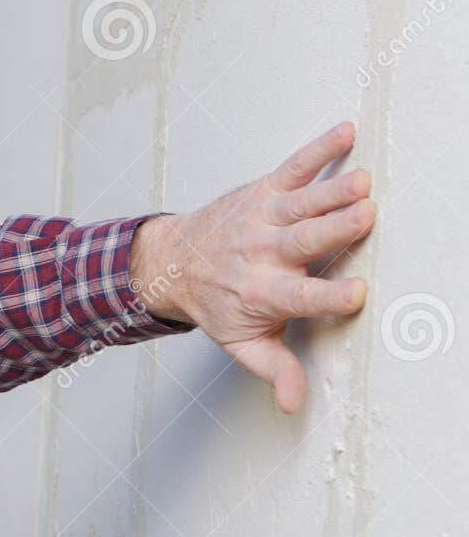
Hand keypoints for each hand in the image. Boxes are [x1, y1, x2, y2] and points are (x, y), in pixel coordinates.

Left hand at [131, 121, 376, 413]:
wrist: (170, 263)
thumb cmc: (215, 302)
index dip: (328, 297)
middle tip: (366, 217)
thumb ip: (273, 369)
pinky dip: (319, 148)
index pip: (302, 298)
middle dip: (336, 229)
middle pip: (306, 241)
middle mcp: (264, 253)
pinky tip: (345, 134)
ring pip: (304, 203)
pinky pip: (295, 166)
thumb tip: (293, 403)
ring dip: (332, 190)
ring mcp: (265, 218)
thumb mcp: (240, 342)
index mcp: (264, 293)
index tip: (355, 293)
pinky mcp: (264, 191)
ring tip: (360, 182)